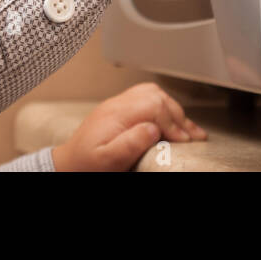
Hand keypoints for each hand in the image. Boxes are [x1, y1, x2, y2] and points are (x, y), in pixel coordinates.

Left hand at [51, 82, 207, 171]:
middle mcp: (117, 104)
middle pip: (156, 96)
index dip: (173, 123)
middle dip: (178, 116)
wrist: (67, 165)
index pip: (154, 105)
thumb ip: (129, 144)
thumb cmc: (86, 166)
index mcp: (116, 114)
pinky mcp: (119, 109)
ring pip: (153, 93)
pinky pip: (146, 97)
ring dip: (173, 109)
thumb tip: (153, 128)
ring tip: (188, 128)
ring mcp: (118, 104)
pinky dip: (163, 106)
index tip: (183, 141)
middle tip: (193, 137)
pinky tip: (171, 118)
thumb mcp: (107, 161)